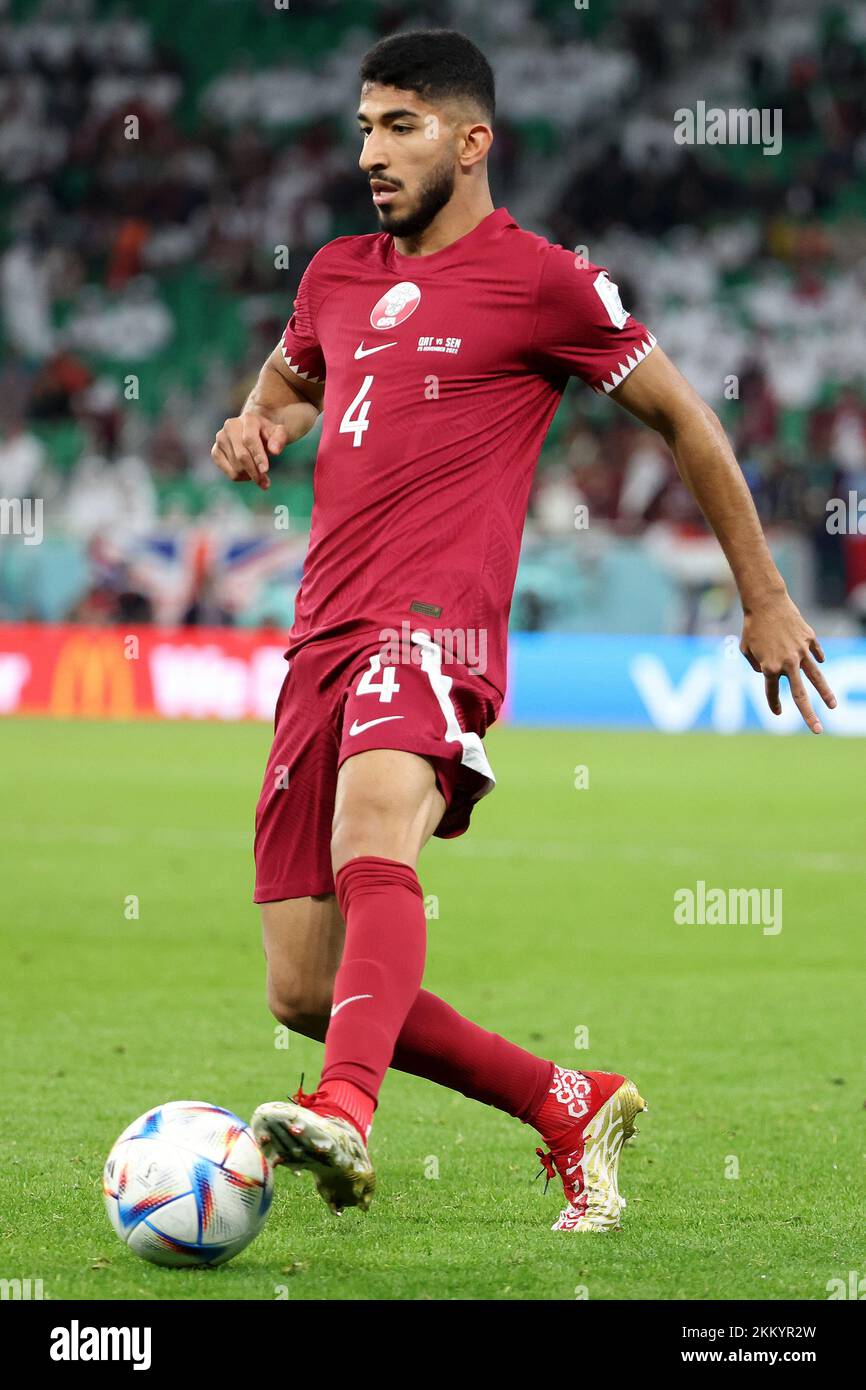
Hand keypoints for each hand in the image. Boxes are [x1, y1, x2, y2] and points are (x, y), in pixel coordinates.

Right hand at [210, 413, 287, 490]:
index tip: (265, 470)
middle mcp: (230, 425)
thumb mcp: (278, 434)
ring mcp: (220, 438)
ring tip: (259, 475)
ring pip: (235, 466)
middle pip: (241, 455)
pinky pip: (228, 471)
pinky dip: (239, 477)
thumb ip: (279, 440)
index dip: (258, 456)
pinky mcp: (215, 451)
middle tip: (265, 483)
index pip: (250, 440)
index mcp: (248, 418)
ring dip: (249, 476)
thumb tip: (274, 451)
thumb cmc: (267, 435)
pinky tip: (247, 474)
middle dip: (254, 472)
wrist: (252, 433)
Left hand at [740, 592, 836, 733]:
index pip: (772, 693)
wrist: (766, 602)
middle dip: (809, 715)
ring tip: (832, 706)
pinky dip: (817, 658)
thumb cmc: (751, 626)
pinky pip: (816, 653)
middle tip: (817, 730)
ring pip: (816, 677)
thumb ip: (756, 665)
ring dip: (825, 693)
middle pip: (801, 695)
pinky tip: (820, 663)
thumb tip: (768, 673)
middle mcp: (788, 663)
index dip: (774, 704)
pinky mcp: (809, 639)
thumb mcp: (746, 649)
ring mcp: (801, 651)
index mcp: (770, 668)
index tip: (777, 712)